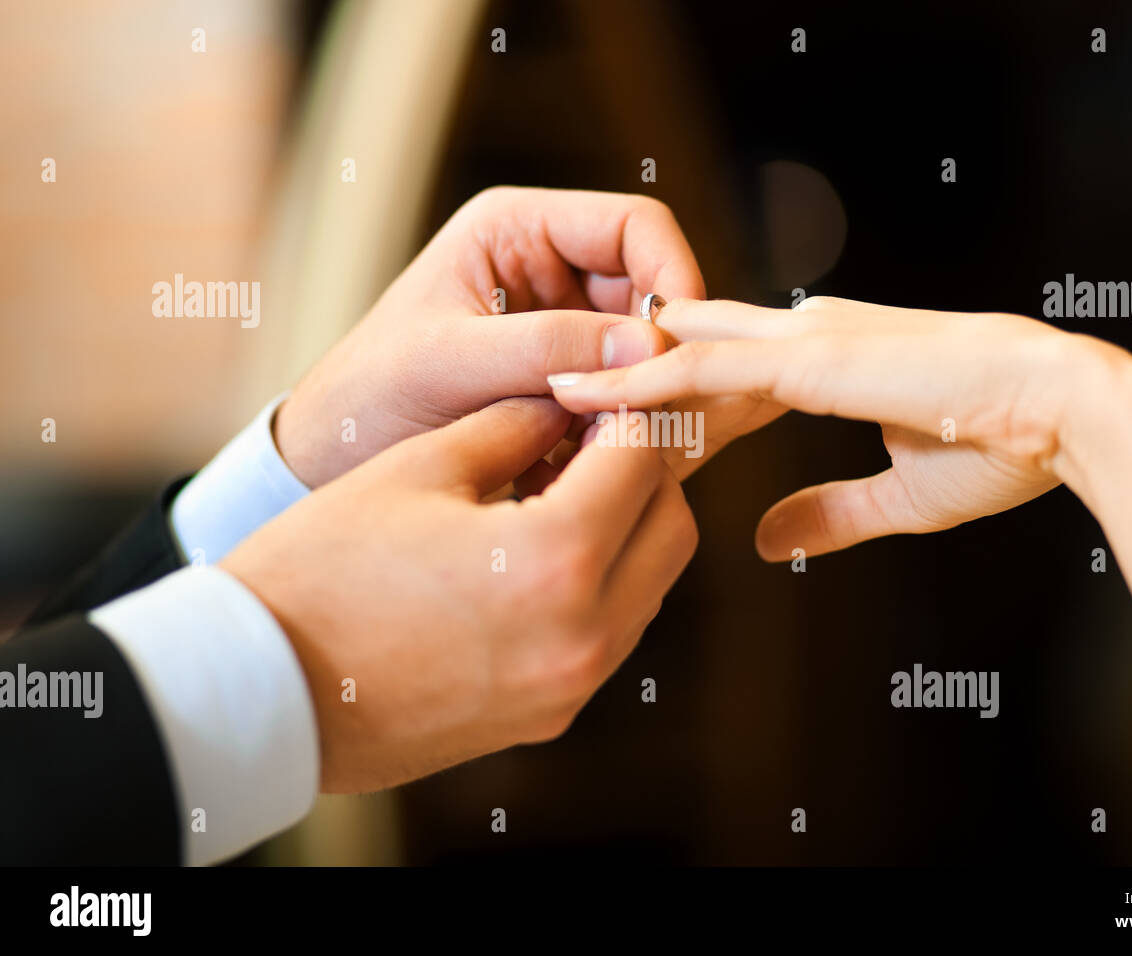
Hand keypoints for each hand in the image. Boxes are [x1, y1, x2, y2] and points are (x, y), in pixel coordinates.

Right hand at [222, 397, 696, 792]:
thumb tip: (570, 405)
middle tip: (591, 435)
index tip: (602, 388)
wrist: (260, 691)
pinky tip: (544, 551)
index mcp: (555, 558)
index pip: (642, 458)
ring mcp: (571, 686)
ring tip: (566, 488)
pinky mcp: (550, 715)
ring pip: (652, 583)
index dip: (628, 409)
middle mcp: (584, 633)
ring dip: (629, 527)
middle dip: (644, 469)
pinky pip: (612, 632)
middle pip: (671, 525)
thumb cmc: (321, 569)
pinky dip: (603, 582)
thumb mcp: (420, 468)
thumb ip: (514, 426)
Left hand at [275, 187, 705, 487]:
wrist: (331, 460)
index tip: (681, 342)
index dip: (673, 274)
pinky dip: (624, 430)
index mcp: (518, 230)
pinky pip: (626, 396)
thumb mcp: (449, 363)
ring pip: (646, 351)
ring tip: (625, 448)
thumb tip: (648, 344)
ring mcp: (562, 329)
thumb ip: (545, 348)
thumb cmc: (369, 395)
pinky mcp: (569, 384)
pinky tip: (601, 467)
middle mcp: (550, 270)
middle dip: (661, 350)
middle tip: (666, 410)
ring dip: (645, 397)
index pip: (634, 226)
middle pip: (652, 291)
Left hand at [549, 296, 1131, 559]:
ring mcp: (808, 341)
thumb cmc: (1002, 447)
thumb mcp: (896, 498)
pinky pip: (712, 367)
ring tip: (543, 393)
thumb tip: (768, 540)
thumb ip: (827, 514)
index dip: (667, 404)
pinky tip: (595, 396)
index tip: (611, 436)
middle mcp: (807, 339)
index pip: (722, 379)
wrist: (1065, 414)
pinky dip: (650, 381)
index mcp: (826, 363)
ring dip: (618, 375)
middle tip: (553, 406)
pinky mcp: (816, 357)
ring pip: (685, 353)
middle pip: (689, 355)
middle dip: (627, 381)